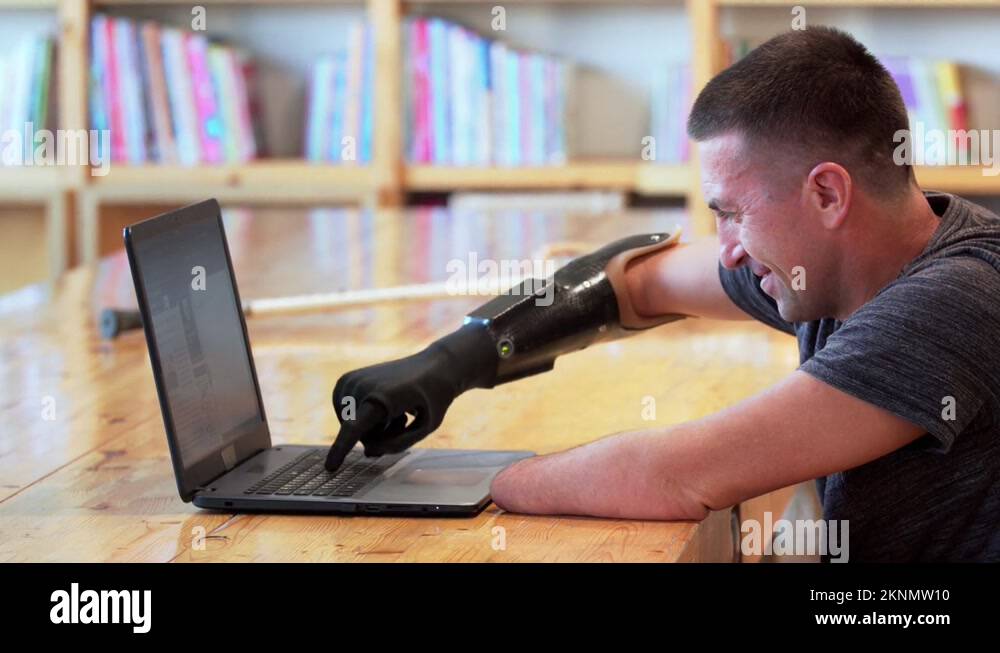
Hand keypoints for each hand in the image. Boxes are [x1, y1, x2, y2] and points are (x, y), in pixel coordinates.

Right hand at [325, 325, 497, 470]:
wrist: (432, 366)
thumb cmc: (433, 399)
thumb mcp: (426, 427)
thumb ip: (398, 445)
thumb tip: (368, 452)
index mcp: (383, 397)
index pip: (355, 428)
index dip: (341, 449)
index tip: (329, 468)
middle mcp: (361, 386)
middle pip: (359, 435)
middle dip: (378, 435)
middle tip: (401, 417)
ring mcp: (350, 380)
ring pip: (351, 427)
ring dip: (373, 426)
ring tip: (394, 409)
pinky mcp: (345, 380)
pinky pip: (347, 416)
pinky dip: (363, 416)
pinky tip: (383, 405)